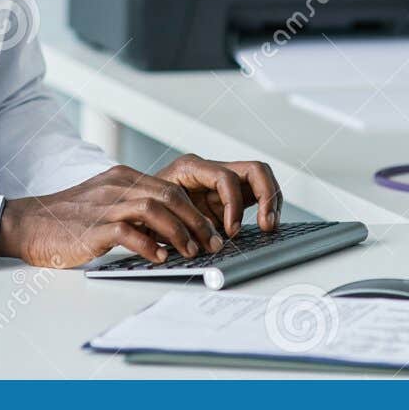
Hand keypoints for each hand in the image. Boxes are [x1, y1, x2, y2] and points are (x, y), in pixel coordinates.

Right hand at [0, 165, 226, 267]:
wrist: (25, 223)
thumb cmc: (65, 219)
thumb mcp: (103, 203)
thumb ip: (131, 209)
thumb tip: (165, 230)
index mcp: (121, 178)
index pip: (170, 187)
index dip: (195, 209)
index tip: (209, 231)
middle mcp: (116, 187)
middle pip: (169, 195)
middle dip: (196, 221)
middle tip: (211, 243)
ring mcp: (104, 206)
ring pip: (154, 209)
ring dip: (179, 232)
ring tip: (191, 251)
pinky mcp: (92, 228)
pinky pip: (128, 232)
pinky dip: (149, 245)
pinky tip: (159, 258)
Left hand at [155, 154, 281, 235]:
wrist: (137, 210)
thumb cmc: (143, 210)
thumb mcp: (158, 216)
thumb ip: (184, 225)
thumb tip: (211, 241)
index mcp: (190, 168)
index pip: (225, 177)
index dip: (233, 202)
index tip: (231, 229)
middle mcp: (210, 171)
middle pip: (254, 170)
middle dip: (267, 195)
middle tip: (267, 223)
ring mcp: (222, 183)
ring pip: (260, 179)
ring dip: (271, 201)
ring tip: (269, 226)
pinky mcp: (229, 197)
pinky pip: (256, 196)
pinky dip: (265, 209)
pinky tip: (263, 227)